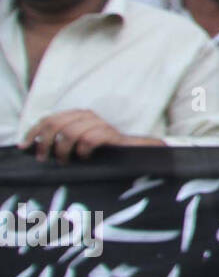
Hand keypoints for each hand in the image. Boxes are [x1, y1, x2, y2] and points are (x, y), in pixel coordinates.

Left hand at [19, 110, 154, 161]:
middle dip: (45, 143)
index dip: (33, 132)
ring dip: (63, 150)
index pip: (48, 118)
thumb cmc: (103, 150)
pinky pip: (89, 140)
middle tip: (44, 158)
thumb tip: (36, 146)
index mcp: (78, 115)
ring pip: (71, 132)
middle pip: (56, 124)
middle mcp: (88, 116)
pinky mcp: (111, 135)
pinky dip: (83, 151)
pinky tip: (85, 157)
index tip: (24, 146)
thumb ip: (61, 138)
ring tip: (66, 161)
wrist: (134, 152)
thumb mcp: (78, 141)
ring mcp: (100, 124)